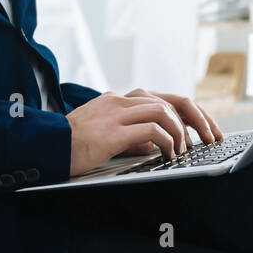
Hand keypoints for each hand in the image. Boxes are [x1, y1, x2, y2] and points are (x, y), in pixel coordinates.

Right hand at [65, 88, 223, 176]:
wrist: (43, 147)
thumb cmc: (70, 145)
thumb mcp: (104, 134)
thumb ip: (129, 134)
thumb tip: (152, 145)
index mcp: (119, 100)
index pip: (164, 99)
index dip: (188, 113)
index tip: (204, 128)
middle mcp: (121, 101)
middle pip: (171, 101)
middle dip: (197, 118)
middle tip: (210, 136)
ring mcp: (117, 113)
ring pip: (164, 112)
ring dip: (181, 132)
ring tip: (183, 150)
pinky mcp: (113, 131)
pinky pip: (152, 130)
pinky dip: (166, 141)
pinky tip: (168, 153)